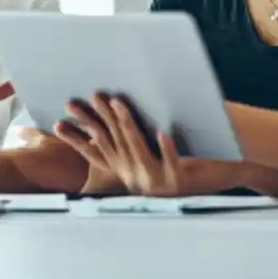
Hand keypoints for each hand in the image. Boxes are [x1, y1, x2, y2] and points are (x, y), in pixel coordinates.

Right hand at [54, 93, 242, 196]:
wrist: (219, 181)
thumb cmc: (187, 165)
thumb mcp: (153, 155)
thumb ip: (133, 142)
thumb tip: (114, 116)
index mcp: (128, 171)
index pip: (98, 152)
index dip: (78, 137)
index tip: (58, 123)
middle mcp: (137, 177)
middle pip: (114, 143)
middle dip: (98, 118)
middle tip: (84, 97)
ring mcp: (157, 180)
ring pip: (137, 148)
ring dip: (127, 124)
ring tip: (118, 102)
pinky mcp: (179, 180)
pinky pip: (171, 161)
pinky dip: (166, 146)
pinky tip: (162, 130)